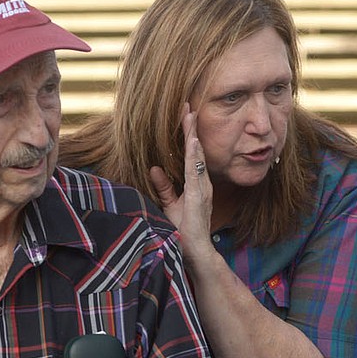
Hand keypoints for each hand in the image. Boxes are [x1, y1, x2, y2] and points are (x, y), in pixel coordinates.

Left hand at [149, 105, 213, 258]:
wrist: (195, 251)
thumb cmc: (184, 231)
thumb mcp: (170, 204)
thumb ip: (164, 187)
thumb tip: (154, 168)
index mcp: (196, 183)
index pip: (190, 154)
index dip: (187, 134)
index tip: (184, 114)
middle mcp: (202, 182)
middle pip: (195, 150)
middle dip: (191, 128)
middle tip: (188, 105)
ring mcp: (202, 188)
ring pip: (196, 156)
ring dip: (193, 136)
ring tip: (189, 116)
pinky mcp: (200, 196)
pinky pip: (196, 171)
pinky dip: (194, 155)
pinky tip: (192, 141)